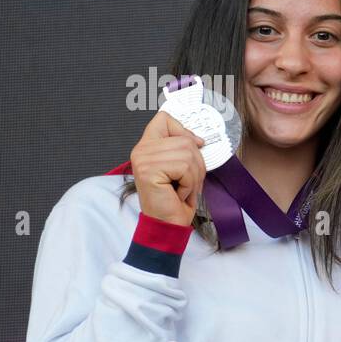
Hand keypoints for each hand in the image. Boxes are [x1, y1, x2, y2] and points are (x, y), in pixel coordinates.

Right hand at [130, 111, 205, 225]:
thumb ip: (184, 148)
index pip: (164, 118)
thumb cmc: (176, 198)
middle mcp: (141, 149)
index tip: (193, 146)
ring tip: (182, 188)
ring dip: (193, 177)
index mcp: (147, 145)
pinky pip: (185, 168)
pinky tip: (178, 193)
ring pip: (188, 154)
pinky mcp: (149, 170)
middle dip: (196, 164)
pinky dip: (189, 184)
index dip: (183, 130)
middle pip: (185, 139)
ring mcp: (143, 159)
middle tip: (186, 181)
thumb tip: (199, 140)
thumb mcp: (181, 167)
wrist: (168, 223)